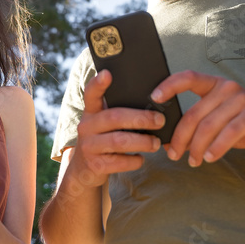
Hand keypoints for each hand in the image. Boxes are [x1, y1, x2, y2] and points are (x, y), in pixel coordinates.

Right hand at [66, 71, 163, 188]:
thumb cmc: (104, 140)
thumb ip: (119, 114)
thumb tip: (153, 108)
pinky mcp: (95, 165)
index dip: (98, 83)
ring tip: (156, 143)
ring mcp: (89, 146)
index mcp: (91, 112)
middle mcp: (86, 126)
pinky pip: (120, 162)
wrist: (84, 170)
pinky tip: (141, 158)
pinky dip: (134, 160)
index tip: (107, 73)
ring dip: (143, 141)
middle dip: (141, 118)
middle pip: (115, 117)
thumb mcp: (104, 125)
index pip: (91, 93)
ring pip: (119, 140)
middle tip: (160, 120)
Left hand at [150, 71, 244, 164]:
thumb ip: (198, 124)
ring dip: (197, 148)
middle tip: (173, 154)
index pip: (188, 77)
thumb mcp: (218, 120)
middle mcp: (227, 87)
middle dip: (180, 137)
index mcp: (214, 84)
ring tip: (193, 161)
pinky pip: (229, 132)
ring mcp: (242, 98)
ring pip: (209, 126)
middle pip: (194, 113)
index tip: (154, 98)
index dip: (169, 85)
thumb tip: (169, 140)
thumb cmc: (244, 125)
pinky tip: (210, 158)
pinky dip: (217, 148)